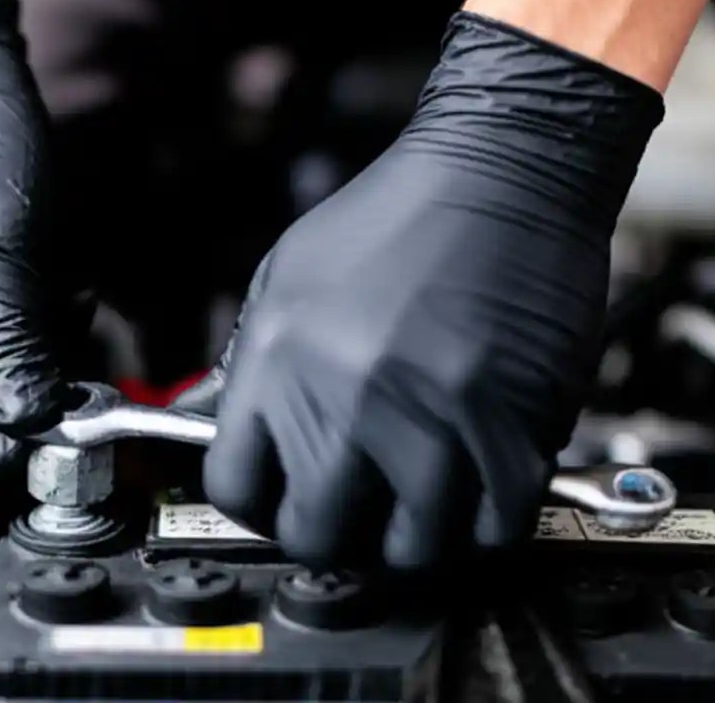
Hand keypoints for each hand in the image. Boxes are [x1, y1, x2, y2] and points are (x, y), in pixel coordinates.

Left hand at [174, 13, 665, 570]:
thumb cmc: (394, 218)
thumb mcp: (285, 280)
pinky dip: (486, 525)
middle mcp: (349, 397)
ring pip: (413, 549)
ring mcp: (433, 416)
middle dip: (335, 534)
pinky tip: (476, 488)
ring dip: (414, 538)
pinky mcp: (512, 422)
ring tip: (420, 500)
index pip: (236, 490)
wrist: (504, 166)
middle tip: (357, 508)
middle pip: (320, 537)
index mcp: (279, 362)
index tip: (284, 498)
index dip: (259, 506)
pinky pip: (496, 526)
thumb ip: (245, 367)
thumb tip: (202, 423)